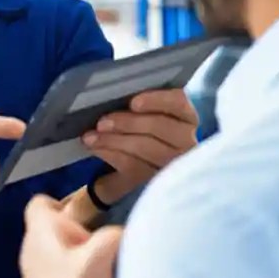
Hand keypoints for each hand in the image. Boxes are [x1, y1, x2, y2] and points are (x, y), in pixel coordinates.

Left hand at [19, 195, 121, 277]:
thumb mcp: (101, 256)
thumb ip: (113, 234)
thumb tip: (122, 230)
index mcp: (38, 232)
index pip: (39, 202)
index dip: (62, 202)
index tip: (85, 215)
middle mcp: (29, 247)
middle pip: (52, 225)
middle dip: (77, 228)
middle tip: (98, 241)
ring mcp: (32, 269)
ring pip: (56, 247)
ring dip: (77, 251)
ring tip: (97, 264)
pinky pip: (56, 266)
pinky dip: (72, 268)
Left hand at [82, 89, 197, 203]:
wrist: (135, 168)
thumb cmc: (141, 130)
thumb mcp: (146, 114)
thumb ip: (140, 104)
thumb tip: (116, 95)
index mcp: (188, 117)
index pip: (179, 103)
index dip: (157, 101)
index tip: (133, 103)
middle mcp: (187, 142)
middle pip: (159, 128)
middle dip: (127, 124)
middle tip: (102, 122)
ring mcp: (173, 165)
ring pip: (144, 148)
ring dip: (113, 141)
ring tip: (91, 137)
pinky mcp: (154, 182)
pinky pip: (132, 169)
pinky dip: (110, 159)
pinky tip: (94, 152)